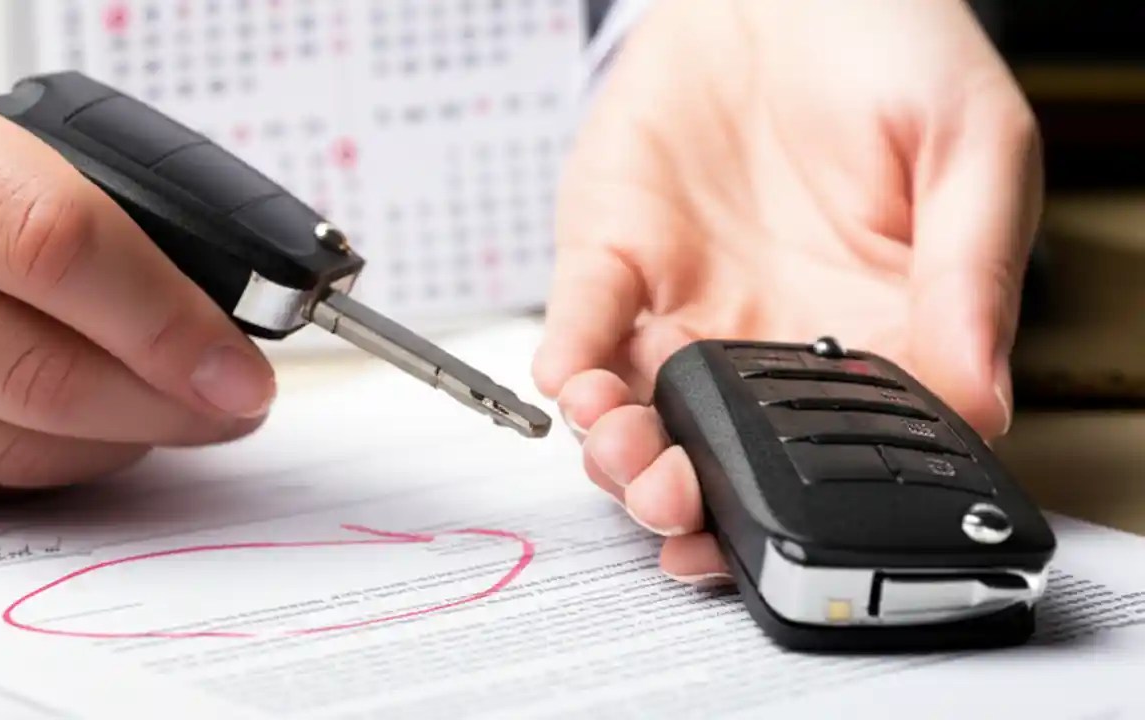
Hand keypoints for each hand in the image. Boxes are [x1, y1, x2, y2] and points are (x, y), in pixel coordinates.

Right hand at [0, 61, 274, 504]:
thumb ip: (92, 202)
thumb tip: (221, 306)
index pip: (49, 240)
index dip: (165, 320)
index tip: (240, 369)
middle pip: (29, 368)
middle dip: (163, 405)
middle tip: (231, 406)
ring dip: (113, 443)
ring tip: (167, 412)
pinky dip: (38, 464)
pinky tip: (79, 431)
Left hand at [532, 0, 1042, 583]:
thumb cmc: (889, 50)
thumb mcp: (971, 149)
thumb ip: (969, 276)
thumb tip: (981, 399)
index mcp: (871, 330)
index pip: (835, 449)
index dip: (800, 505)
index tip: (774, 533)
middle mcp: (771, 334)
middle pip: (723, 454)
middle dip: (693, 504)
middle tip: (685, 519)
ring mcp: (686, 303)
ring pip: (643, 413)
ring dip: (625, 457)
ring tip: (632, 463)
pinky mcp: (615, 257)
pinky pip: (584, 327)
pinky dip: (573, 364)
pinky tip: (578, 385)